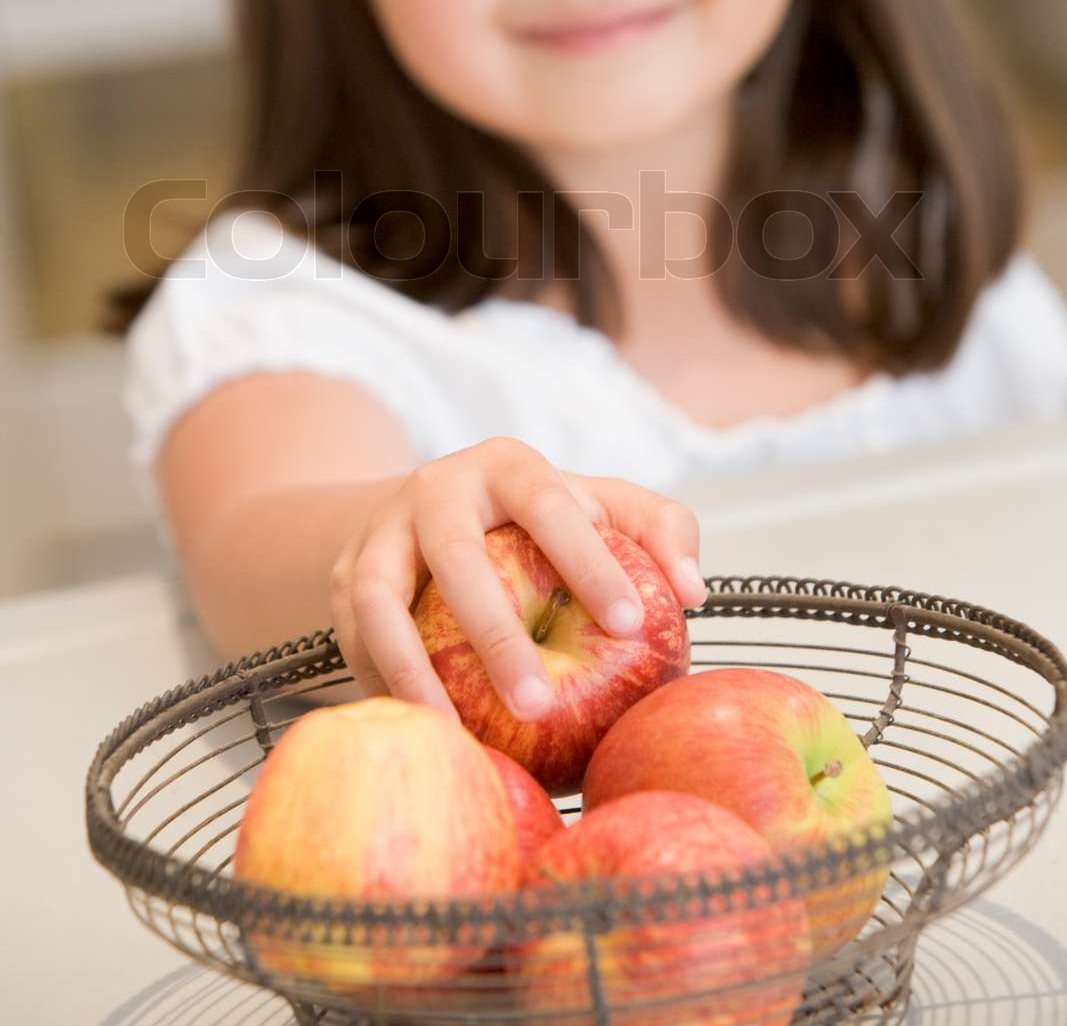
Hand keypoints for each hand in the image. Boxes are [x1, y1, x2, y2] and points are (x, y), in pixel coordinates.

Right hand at [328, 435, 704, 723]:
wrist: (426, 511)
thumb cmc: (536, 522)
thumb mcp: (600, 506)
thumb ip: (658, 532)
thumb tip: (691, 591)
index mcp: (506, 467)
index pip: (550, 506)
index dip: (589, 562)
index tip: (632, 626)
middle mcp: (436, 490)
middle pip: (457, 557)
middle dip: (496, 633)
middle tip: (542, 703)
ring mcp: (381, 534)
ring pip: (382, 601)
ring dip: (415, 671)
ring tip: (459, 734)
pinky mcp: (345, 583)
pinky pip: (355, 641)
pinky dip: (385, 689)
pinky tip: (425, 736)